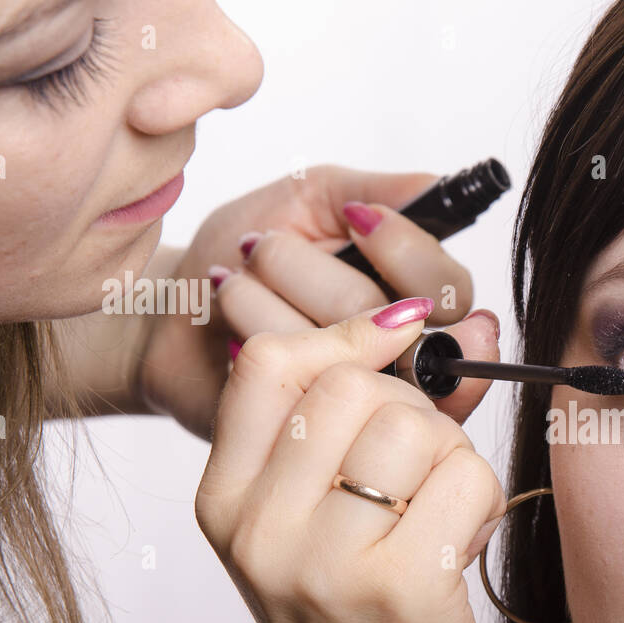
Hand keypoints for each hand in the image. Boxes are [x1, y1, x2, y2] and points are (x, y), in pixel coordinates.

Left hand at [134, 165, 474, 439]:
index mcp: (416, 300)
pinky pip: (299, 385)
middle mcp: (401, 358)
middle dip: (310, 272)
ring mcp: (360, 402)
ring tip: (235, 286)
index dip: (407, 254)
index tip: (356, 224)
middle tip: (263, 251)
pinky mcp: (314, 433)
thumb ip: (383, 191)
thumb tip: (439, 187)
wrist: (172, 309)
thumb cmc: (244, 253)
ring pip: (341, 350)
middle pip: (393, 320)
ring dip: (268, 297)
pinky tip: (230, 330)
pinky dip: (251, 338)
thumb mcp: (313, 199)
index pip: (451, 289)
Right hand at [196, 298, 506, 622]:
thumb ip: (330, 436)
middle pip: (354, 387)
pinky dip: (486, 502)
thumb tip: (402, 323)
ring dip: (454, 462)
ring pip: (417, 428)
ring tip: (443, 518)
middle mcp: (262, 530)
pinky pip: (468, 479)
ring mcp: (325, 561)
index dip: (344, 336)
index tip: (399, 338)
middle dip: (414, 413)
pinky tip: (463, 546)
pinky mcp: (400, 587)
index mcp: (227, 503)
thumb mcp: (303, 530)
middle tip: (423, 474)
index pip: (267, 365)